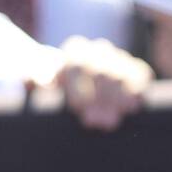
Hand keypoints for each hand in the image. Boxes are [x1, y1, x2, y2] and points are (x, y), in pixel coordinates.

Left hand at [39, 36, 153, 130]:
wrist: (82, 81)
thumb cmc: (60, 84)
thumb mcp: (42, 80)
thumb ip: (36, 79)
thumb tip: (31, 81)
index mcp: (76, 49)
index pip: (78, 65)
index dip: (79, 88)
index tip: (78, 108)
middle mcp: (100, 49)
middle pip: (102, 72)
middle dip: (98, 100)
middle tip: (94, 122)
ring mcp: (120, 58)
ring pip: (121, 76)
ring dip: (116, 101)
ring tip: (110, 122)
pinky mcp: (137, 69)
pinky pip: (140, 76)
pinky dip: (136, 92)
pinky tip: (131, 109)